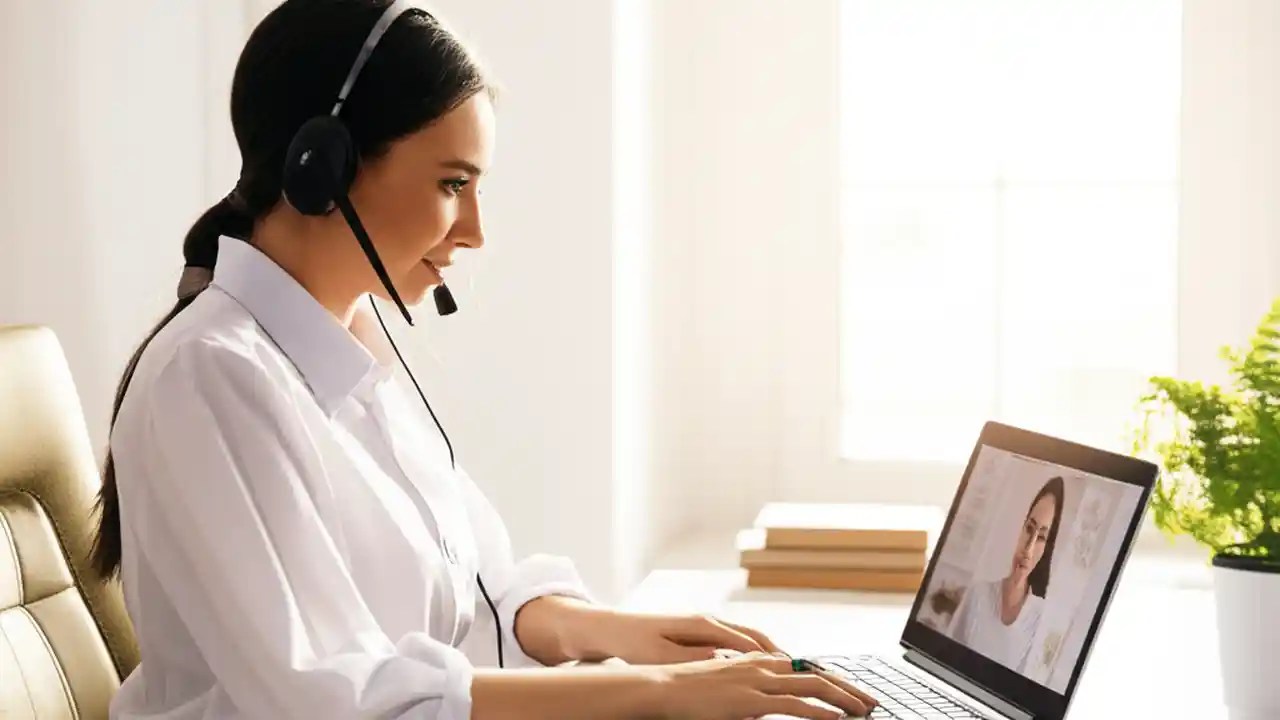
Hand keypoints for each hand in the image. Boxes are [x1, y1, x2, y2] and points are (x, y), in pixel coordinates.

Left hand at [593, 610, 784, 664]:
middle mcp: (708, 621)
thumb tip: (725, 661)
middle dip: (780, 653)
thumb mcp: (662, 655)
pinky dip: (752, 653)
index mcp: (702, 625)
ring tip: (790, 671)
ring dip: (768, 653)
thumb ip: (694, 658)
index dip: (773, 656)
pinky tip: (759, 667)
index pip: (748, 641)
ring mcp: (704, 625)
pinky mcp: (697, 634)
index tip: (795, 670)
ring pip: (746, 638)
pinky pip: (734, 643)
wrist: (610, 629)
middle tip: (804, 672)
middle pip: (754, 636)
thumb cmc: (633, 643)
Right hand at [657, 651, 878, 719]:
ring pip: (813, 685)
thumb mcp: (728, 689)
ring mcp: (758, 681)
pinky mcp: (751, 699)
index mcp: (759, 662)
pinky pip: (794, 705)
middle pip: (817, 674)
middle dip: (848, 688)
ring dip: (843, 698)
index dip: (833, 680)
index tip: (852, 693)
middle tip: (871, 702)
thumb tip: (768, 706)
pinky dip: (820, 711)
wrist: (663, 688)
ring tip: (864, 710)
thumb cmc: (689, 692)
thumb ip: (753, 695)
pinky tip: (837, 718)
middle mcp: (763, 666)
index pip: (805, 669)